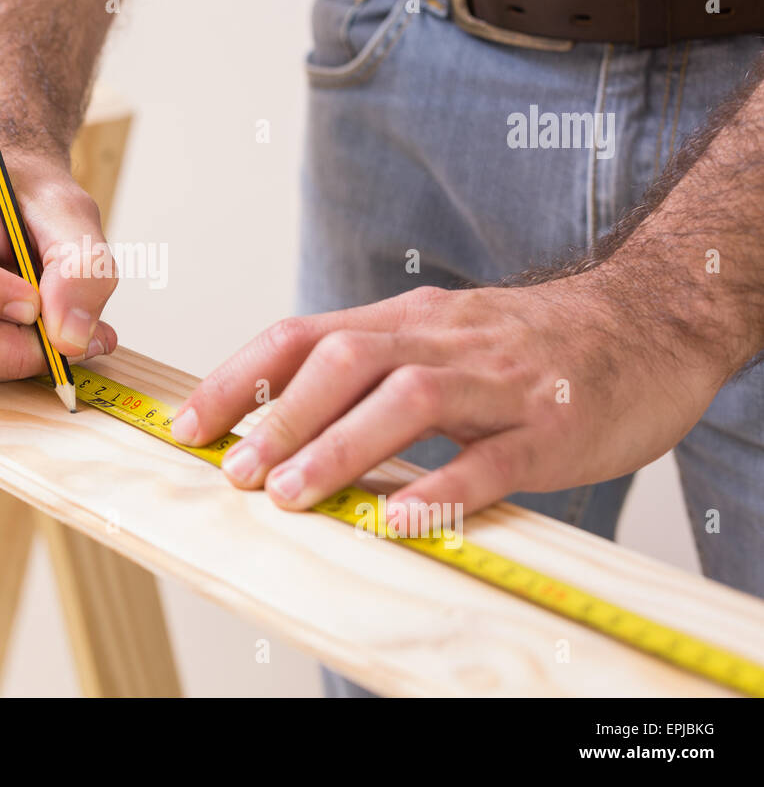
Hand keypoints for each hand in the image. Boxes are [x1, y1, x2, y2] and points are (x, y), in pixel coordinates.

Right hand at [0, 154, 116, 383]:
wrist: (6, 188)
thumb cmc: (24, 188)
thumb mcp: (68, 209)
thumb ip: (81, 267)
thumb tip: (71, 340)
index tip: (33, 298)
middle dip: (9, 346)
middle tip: (68, 333)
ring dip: (13, 355)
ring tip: (62, 326)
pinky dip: (4, 357)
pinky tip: (35, 331)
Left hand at [171, 280, 722, 521]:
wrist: (649, 318)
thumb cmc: (528, 340)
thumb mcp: (439, 332)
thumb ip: (372, 364)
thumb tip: (282, 414)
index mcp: (407, 321)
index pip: (303, 337)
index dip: (240, 379)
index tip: (189, 425)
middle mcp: (443, 341)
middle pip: (345, 362)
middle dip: (280, 418)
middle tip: (234, 472)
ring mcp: (499, 382)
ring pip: (409, 401)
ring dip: (340, 448)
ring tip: (292, 497)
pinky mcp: (550, 428)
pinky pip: (491, 458)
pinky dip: (440, 490)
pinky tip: (399, 518)